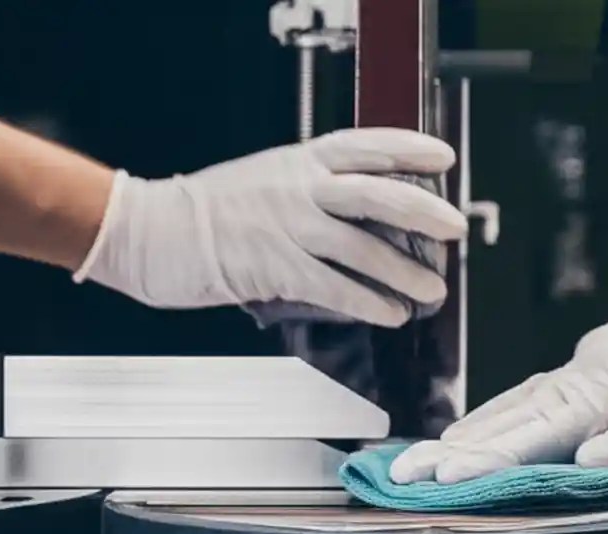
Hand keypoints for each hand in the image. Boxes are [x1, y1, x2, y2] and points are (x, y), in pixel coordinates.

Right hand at [73, 128, 466, 326]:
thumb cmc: (210, 210)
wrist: (152, 230)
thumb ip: (313, 190)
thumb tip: (365, 214)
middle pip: (377, 194)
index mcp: (301, 160)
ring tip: (432, 291)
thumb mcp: (268, 179)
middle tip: (455, 228)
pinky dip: (369, 301)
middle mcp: (300, 187)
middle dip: (423, 212)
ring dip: (404, 272)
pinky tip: (391, 313)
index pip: (366, 146)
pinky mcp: (275, 267)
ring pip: (363, 247)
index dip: (409, 149)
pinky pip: (335, 287)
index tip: (444, 159)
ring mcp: (288, 226)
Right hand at [391, 188, 607, 483]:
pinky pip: (536, 394)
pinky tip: (480, 428)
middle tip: (405, 472)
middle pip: (511, 415)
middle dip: (455, 449)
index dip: (489, 458)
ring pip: (517, 402)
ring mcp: (589, 362)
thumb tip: (591, 460)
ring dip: (469, 432)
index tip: (444, 477)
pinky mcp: (597, 362)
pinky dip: (501, 415)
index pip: (541, 429)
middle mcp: (590, 368)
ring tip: (425, 457)